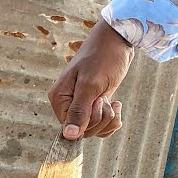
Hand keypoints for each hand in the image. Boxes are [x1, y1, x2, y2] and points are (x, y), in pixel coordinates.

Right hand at [48, 19, 132, 139]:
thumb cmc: (103, 58)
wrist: (117, 41)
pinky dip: (112, 119)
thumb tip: (67, 135)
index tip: (98, 103)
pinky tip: (116, 104)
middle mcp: (66, 103)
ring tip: (112, 100)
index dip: (88, 122)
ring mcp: (80, 104)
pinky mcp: (93, 103)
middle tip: (105, 99)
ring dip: (108, 119)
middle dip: (101, 119)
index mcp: (59, 98)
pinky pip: (101, 124)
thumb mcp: (91, 85)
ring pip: (94, 129)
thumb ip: (79, 112)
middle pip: (83, 130)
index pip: (69, 127)